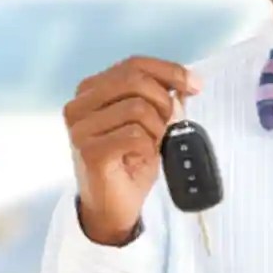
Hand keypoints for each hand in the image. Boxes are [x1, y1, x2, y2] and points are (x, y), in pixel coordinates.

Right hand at [63, 56, 201, 245]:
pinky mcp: (89, 151)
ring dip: (156, 129)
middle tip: (169, 124)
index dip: (168, 70)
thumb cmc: (128, 164)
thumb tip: (184, 84)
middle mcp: (78, 106)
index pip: (132, 64)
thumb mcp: (149, 123)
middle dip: (164, 100)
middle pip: (134, 80)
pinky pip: (135, 135)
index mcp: (90, 91)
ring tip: (150, 146)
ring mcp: (80, 129)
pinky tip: (139, 158)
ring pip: (138, 108)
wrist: (112, 208)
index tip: (194, 84)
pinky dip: (148, 147)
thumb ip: (162, 99)